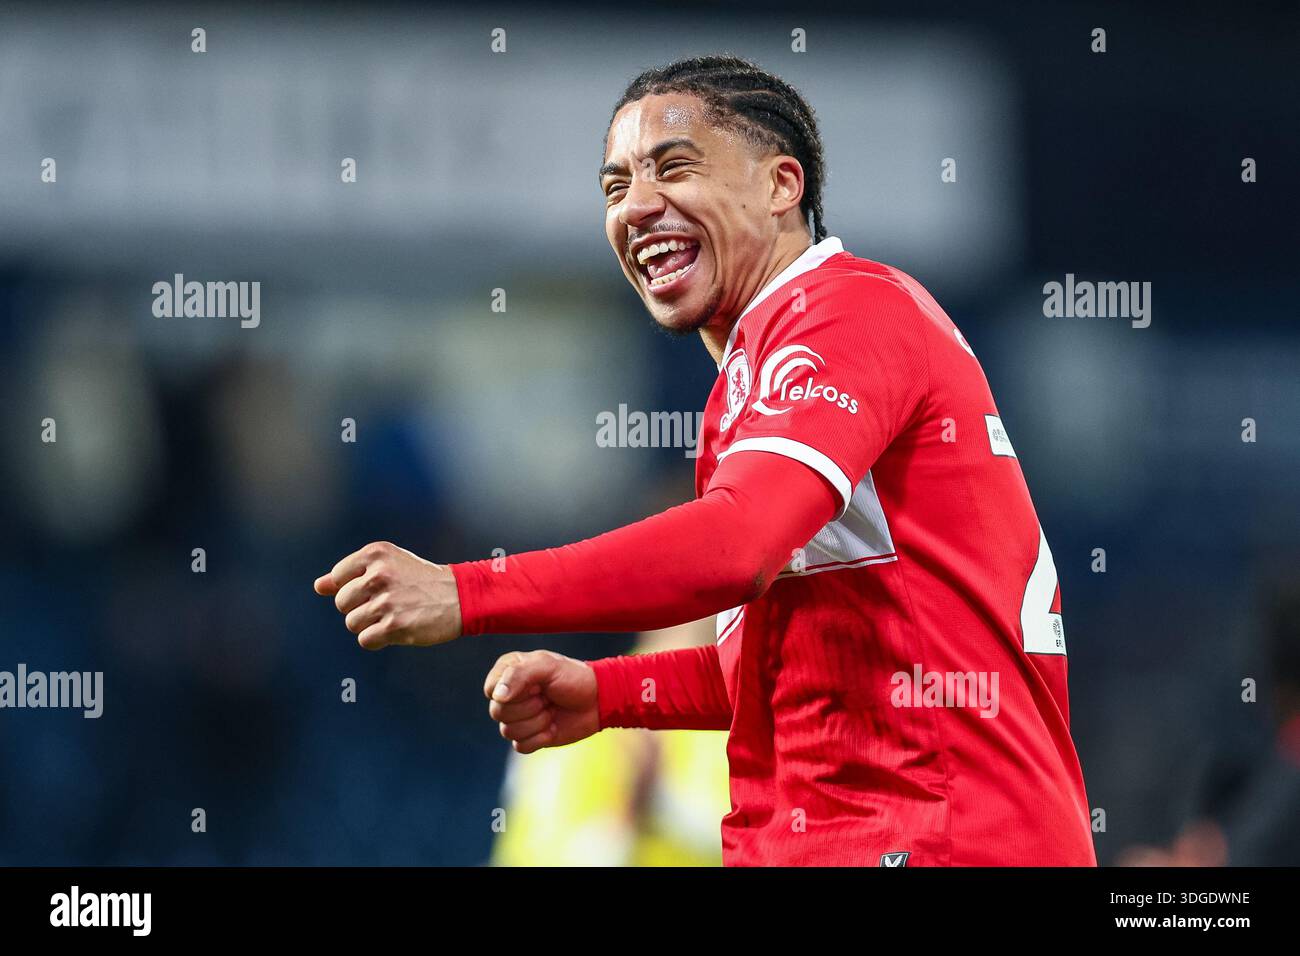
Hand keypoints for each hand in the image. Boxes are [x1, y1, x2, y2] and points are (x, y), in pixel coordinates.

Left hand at [313, 541, 461, 649]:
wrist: (459, 596)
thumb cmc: (419, 580)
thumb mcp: (387, 565)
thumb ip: (349, 574)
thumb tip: (318, 586)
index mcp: (375, 554)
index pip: (337, 578)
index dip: (353, 588)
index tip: (376, 588)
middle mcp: (379, 575)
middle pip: (342, 603)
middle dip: (360, 608)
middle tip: (387, 604)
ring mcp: (386, 602)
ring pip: (352, 623)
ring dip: (369, 625)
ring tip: (393, 615)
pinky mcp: (394, 626)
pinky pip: (365, 640)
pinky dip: (378, 639)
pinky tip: (396, 629)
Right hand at [484, 650, 599, 752]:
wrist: (598, 701)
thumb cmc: (573, 677)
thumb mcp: (547, 666)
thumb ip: (518, 675)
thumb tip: (497, 696)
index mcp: (508, 672)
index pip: (491, 690)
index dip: (514, 691)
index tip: (537, 685)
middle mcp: (509, 694)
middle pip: (497, 713)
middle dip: (529, 707)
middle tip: (548, 698)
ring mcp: (518, 717)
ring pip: (508, 731)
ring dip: (537, 723)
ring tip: (552, 710)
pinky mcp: (528, 737)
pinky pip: (520, 746)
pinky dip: (540, 739)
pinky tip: (553, 727)